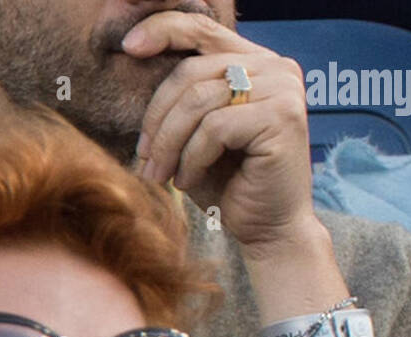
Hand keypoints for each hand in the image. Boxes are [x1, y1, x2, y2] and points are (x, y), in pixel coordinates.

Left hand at [126, 11, 317, 254]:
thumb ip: (181, 100)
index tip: (128, 45)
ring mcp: (283, 89)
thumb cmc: (229, 187)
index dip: (163, 30)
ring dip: (169, 144)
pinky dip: (192, 159)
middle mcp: (276, 67)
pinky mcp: (281, 117)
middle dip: (157, 118)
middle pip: (192, 71)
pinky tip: (188, 182)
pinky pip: (214, 128)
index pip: (204, 30)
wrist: (269, 233)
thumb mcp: (196, 136)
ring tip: (161, 176)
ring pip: (198, 101)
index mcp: (256, 63)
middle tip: (144, 158)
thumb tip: (134, 57)